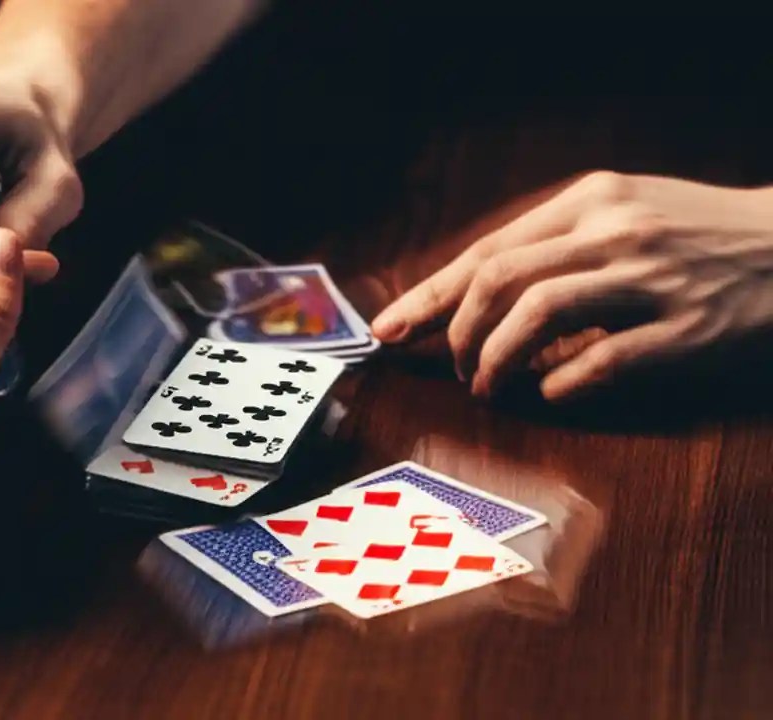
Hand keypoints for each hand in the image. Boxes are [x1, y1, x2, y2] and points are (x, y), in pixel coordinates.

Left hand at [371, 172, 772, 400]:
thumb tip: (474, 292)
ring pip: (537, 315)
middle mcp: (614, 232)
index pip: (488, 250)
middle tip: (455, 368)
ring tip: (488, 386)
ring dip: (495, 360)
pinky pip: (600, 361)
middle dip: (457, 333)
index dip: (429, 295)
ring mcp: (651, 279)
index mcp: (591, 200)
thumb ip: (556, 242)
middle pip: (498, 280)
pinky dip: (560, 383)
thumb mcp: (626, 211)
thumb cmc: (698, 234)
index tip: (389, 330)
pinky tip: (551, 392)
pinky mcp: (686, 329)